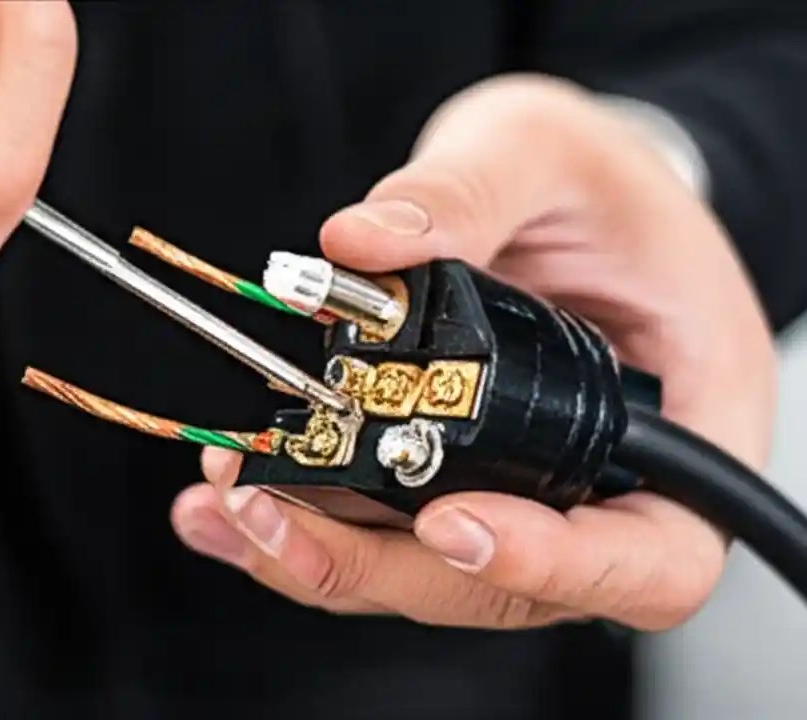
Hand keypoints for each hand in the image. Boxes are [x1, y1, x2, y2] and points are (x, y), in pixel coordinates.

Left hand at [171, 75, 776, 630]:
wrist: (567, 197)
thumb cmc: (601, 184)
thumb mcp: (546, 153)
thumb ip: (467, 194)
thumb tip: (360, 242)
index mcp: (688, 424)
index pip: (650, 557)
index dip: (555, 566)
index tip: (448, 523)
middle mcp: (605, 488)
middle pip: (504, 584)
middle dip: (376, 560)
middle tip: (269, 511)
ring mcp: (521, 499)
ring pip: (424, 572)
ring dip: (317, 551)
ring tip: (225, 501)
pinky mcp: (447, 485)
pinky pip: (379, 531)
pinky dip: (301, 523)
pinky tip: (225, 500)